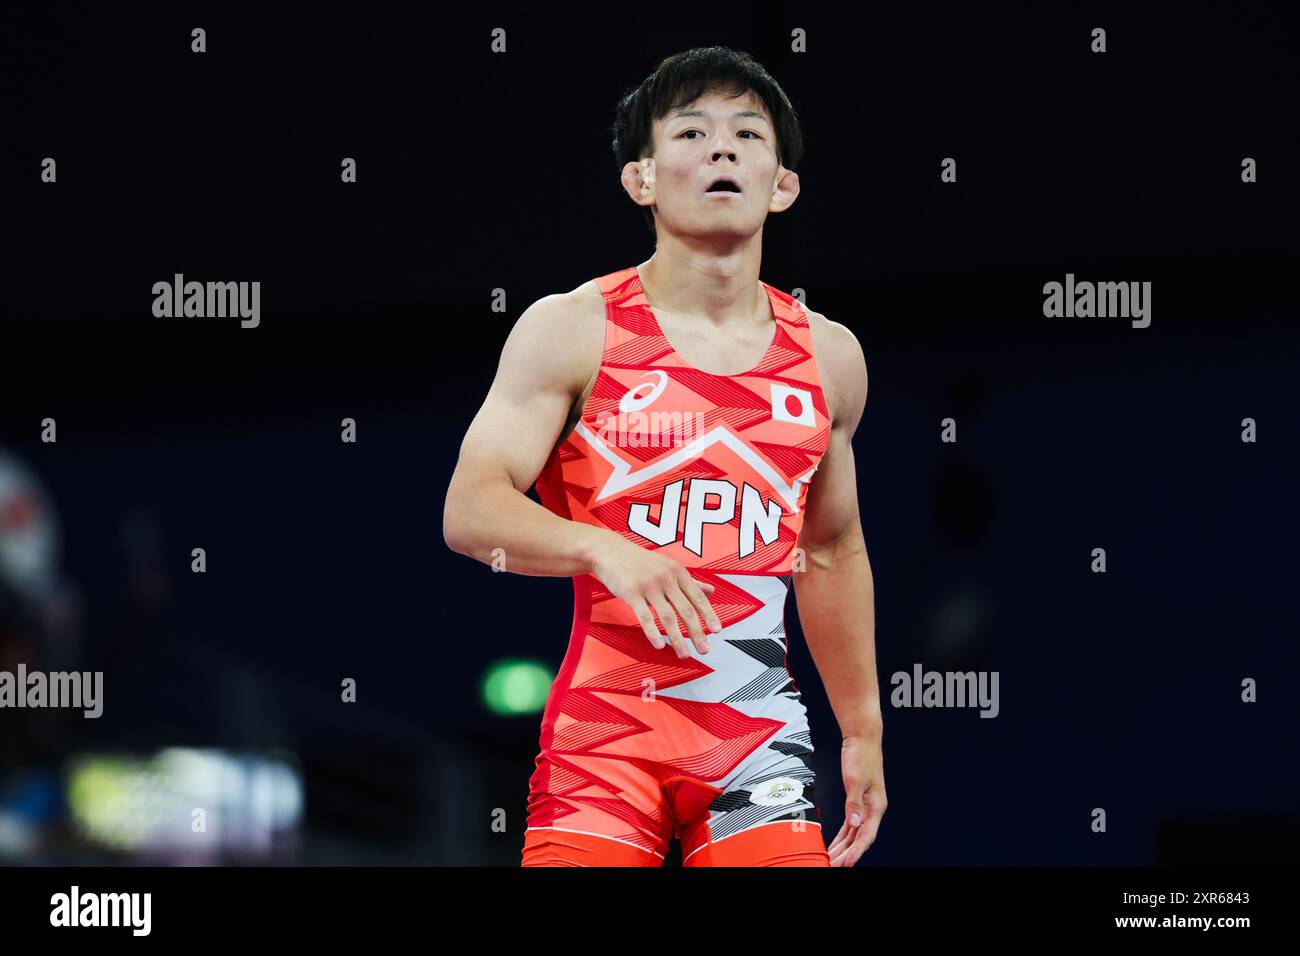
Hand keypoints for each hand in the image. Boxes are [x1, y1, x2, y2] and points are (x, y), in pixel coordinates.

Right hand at [591, 532, 721, 657]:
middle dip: (697, 632)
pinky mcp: (632, 593)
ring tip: (684, 653)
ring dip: (677, 638)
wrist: (611, 551)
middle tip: (704, 649)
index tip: (717, 631)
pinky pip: (645, 617)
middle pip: (686, 609)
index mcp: (677, 572)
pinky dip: (653, 633)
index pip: (697, 597)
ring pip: (667, 617)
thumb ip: (690, 581)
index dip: (709, 615)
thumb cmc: (641, 562)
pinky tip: (660, 645)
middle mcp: (666, 578)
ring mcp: (649, 586)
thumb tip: (711, 591)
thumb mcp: (668, 567)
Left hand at [828, 734, 885, 866]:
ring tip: (831, 860)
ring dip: (843, 847)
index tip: (847, 863)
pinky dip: (842, 836)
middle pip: (859, 838)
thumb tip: (855, 823)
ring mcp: (865, 806)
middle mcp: (872, 809)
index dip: (857, 851)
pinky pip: (849, 825)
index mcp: (876, 806)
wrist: (862, 738)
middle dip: (846, 854)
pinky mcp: (856, 801)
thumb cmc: (862, 756)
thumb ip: (854, 803)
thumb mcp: (856, 780)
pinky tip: (835, 845)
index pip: (867, 835)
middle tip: (833, 865)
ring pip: (853, 833)